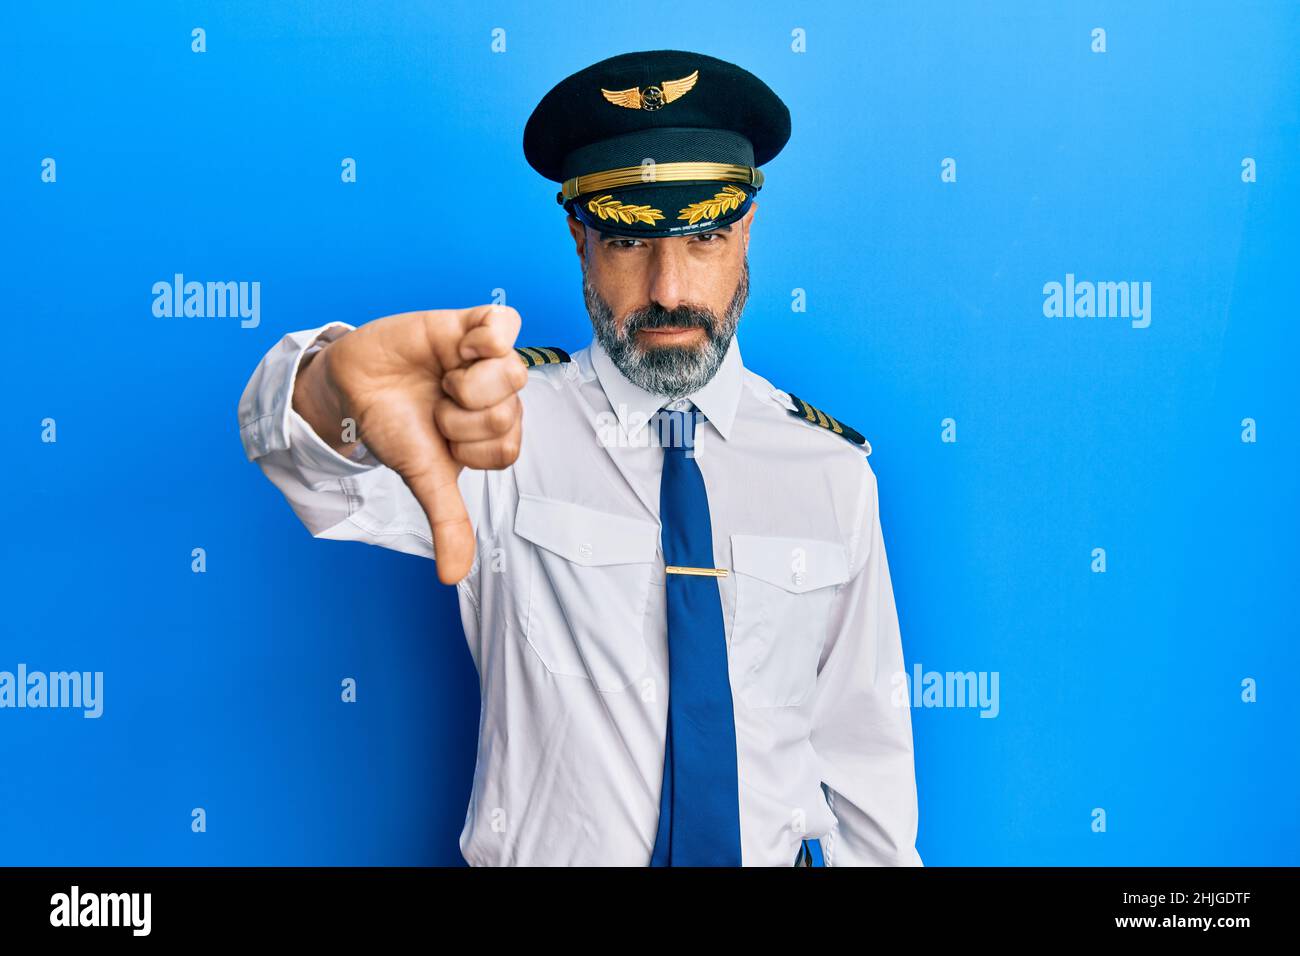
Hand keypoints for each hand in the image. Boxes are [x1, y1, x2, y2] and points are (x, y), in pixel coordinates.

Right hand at [293, 306, 525, 583]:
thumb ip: (448, 521)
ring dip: (466, 384)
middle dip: (460, 418)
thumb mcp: (423, 477)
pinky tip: (457, 347)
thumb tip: (454, 578)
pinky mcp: (477, 325)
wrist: (353, 386)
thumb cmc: (394, 428)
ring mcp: (492, 360)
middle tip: (436, 406)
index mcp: (496, 434)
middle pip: (509, 414)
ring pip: (512, 374)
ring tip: (443, 378)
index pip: (507, 449)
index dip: (467, 447)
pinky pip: (507, 323)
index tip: (440, 437)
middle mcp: (500, 397)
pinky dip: (483, 339)